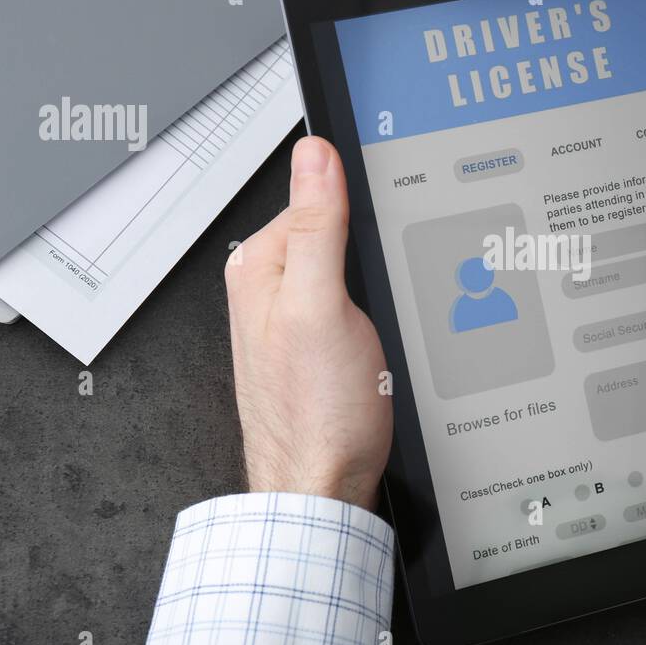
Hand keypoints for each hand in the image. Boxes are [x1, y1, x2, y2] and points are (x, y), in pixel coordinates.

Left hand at [224, 136, 391, 510]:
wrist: (324, 489)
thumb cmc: (317, 416)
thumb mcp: (321, 307)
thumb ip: (318, 227)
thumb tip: (316, 155)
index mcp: (259, 266)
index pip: (318, 198)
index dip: (361, 214)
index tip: (384, 239)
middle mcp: (270, 290)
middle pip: (337, 235)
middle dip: (372, 256)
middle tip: (385, 299)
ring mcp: (295, 321)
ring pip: (352, 274)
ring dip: (380, 292)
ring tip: (384, 331)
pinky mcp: (319, 348)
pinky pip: (356, 308)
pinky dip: (379, 319)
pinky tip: (385, 346)